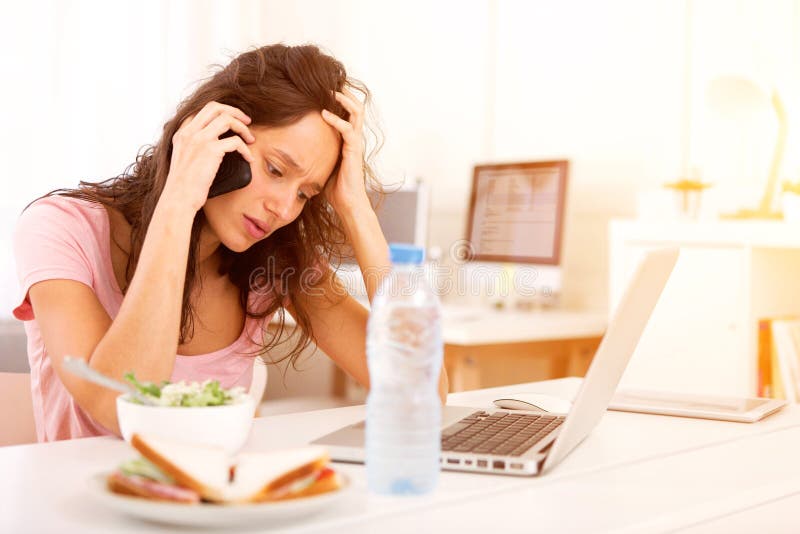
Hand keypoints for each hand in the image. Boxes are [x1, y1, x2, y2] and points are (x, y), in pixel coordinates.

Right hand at [162, 102, 255, 211]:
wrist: (178, 199)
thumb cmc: (183, 186)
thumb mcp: (183, 160)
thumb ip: (193, 148)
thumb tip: (214, 146)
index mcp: (181, 134)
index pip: (202, 110)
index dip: (221, 111)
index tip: (232, 119)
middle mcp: (189, 133)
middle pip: (215, 107)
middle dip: (234, 111)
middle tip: (247, 121)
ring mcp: (199, 140)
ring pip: (227, 119)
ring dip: (243, 128)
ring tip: (251, 139)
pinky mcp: (211, 151)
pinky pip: (235, 141)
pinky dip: (246, 149)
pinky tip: (248, 158)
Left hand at [321, 91, 370, 216]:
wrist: (347, 203)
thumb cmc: (335, 187)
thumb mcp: (322, 164)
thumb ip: (315, 152)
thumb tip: (294, 146)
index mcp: (348, 140)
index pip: (348, 113)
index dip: (339, 100)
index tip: (323, 89)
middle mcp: (355, 138)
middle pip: (356, 107)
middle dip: (344, 93)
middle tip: (329, 83)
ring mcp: (356, 143)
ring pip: (357, 112)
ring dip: (344, 100)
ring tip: (330, 91)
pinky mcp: (354, 150)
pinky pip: (347, 129)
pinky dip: (336, 119)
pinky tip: (324, 114)